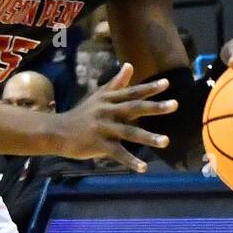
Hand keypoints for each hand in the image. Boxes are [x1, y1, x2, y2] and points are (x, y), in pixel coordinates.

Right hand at [55, 63, 176, 172]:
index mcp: (108, 100)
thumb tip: (130, 65)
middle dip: (154, 107)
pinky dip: (131, 161)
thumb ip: (116, 83)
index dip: (149, 88)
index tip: (167, 83)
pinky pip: (118, 154)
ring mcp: (103, 129)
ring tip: (166, 141)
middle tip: (174, 105)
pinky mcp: (98, 145)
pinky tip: (143, 168)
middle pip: (133, 108)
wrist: (57, 131)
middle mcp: (107, 112)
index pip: (131, 92)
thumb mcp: (98, 97)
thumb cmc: (81, 114)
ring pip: (129, 133)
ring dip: (148, 137)